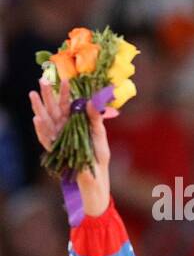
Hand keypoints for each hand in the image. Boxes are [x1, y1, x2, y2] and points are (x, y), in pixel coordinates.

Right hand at [29, 79, 112, 216]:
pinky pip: (45, 138)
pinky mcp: (54, 149)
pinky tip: (37, 118)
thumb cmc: (98, 156)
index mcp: (75, 123)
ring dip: (39, 107)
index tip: (65, 79)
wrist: (95, 177)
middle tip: (43, 79)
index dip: (65, 92)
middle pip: (53, 108)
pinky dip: (40, 128)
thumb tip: (93, 100)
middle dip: (48, 94)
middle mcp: (63, 128)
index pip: (68, 104)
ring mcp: (57, 138)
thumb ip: (96, 118)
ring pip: (45, 120)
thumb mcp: (99, 135)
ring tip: (32, 94)